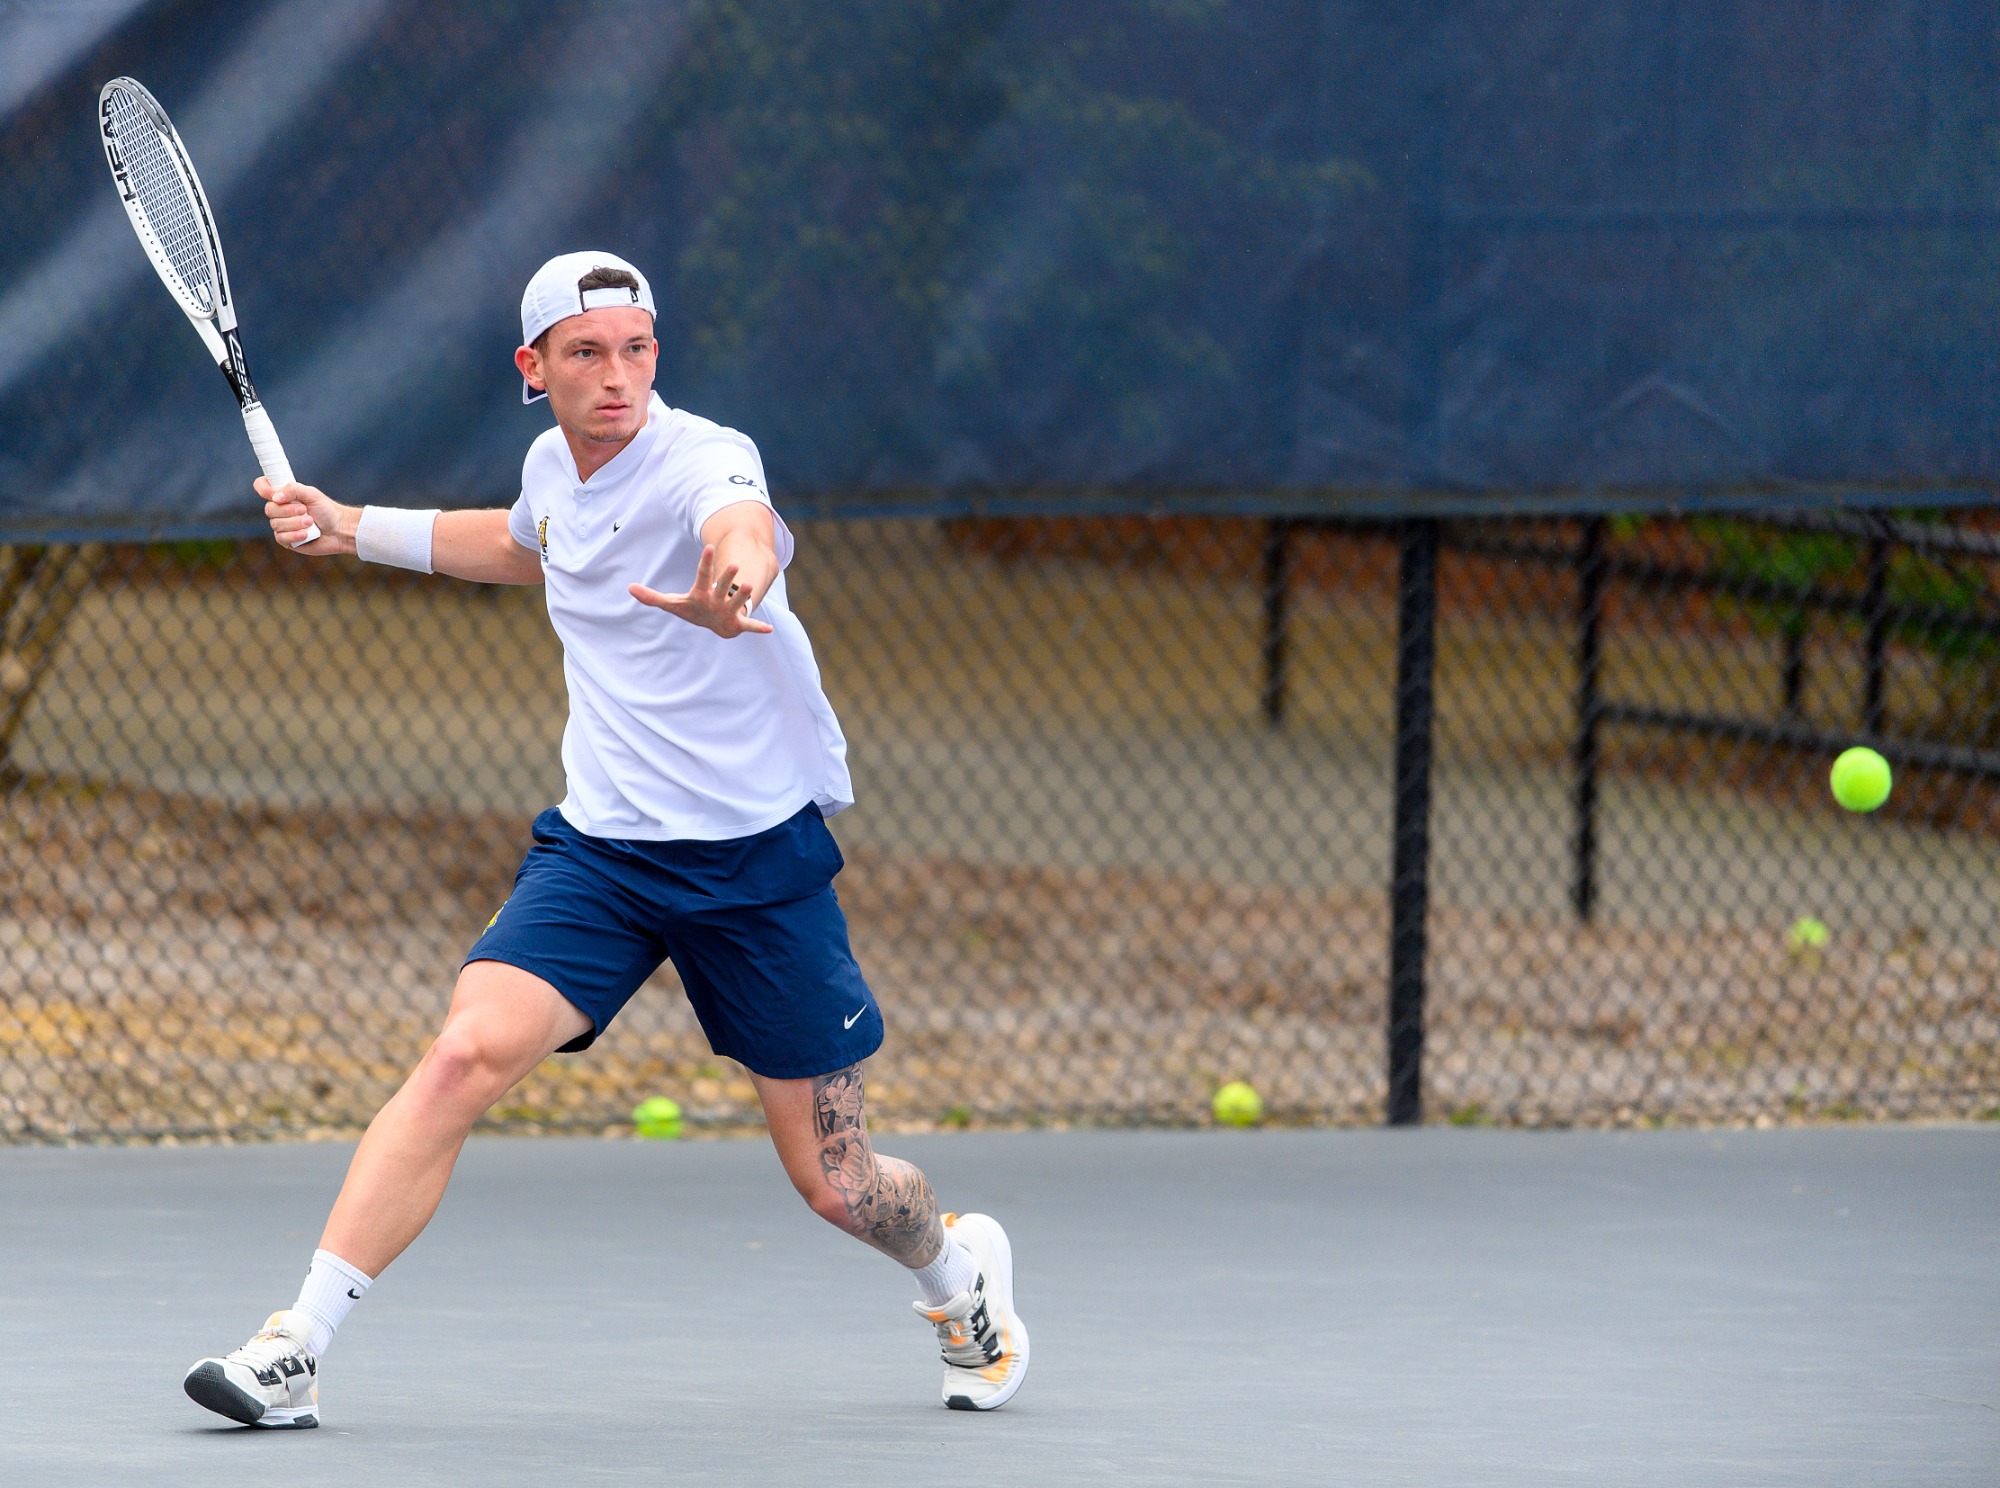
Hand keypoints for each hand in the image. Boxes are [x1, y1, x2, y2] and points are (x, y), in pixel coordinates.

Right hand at [258, 477, 354, 555]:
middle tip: (306, 510)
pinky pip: (281, 537)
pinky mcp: (286, 540)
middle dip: (289, 511)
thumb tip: (276, 497)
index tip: (277, 495)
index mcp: (283, 495)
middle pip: (269, 509)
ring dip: (295, 523)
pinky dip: (295, 535)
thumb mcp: (312, 494)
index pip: (262, 487)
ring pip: (276, 524)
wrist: (340, 529)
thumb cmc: (327, 510)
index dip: (264, 489)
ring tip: (311, 522)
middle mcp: (280, 510)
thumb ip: (293, 490)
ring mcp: (282, 525)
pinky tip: (306, 534)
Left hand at [630, 544, 774, 636]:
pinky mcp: (738, 624)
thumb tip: (629, 588)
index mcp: (702, 592)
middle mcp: (718, 598)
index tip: (709, 547)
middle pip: (722, 586)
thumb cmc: (693, 610)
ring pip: (737, 602)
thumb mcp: (672, 604)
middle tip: (733, 565)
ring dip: (742, 596)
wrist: (715, 624)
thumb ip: (651, 597)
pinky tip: (770, 630)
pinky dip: (759, 628)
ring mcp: (729, 609)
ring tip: (748, 586)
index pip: (703, 575)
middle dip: (727, 577)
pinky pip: (749, 626)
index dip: (705, 562)